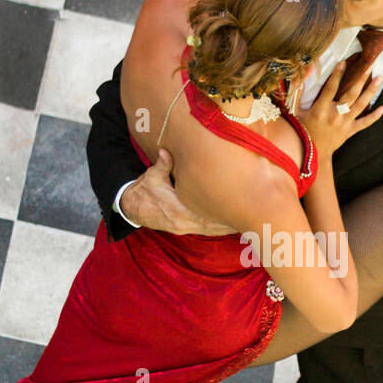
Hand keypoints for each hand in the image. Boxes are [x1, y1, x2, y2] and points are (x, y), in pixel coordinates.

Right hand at [121, 148, 238, 235]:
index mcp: (176, 210)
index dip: (220, 214)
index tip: (236, 209)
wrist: (132, 208)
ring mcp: (183, 228)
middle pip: (211, 226)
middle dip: (230, 223)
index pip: (202, 214)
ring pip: (210, 231)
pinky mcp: (184, 229)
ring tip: (246, 224)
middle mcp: (182, 223)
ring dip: (227, 228)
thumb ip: (164, 164)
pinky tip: (232, 226)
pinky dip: (219, 229)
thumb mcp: (152, 175)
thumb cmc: (144, 190)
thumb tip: (167, 152)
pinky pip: (205, 231)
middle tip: (249, 219)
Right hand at [295, 60, 382, 154]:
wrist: (313, 153)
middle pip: (351, 94)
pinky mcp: (350, 131)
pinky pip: (365, 123)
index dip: (337, 75)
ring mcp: (344, 123)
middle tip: (369, 66)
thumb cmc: (303, 131)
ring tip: (379, 79)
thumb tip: (299, 79)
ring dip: (370, 91)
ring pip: (361, 105)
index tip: (344, 62)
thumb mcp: (297, 113)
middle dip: (360, 79)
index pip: (331, 88)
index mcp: (320, 109)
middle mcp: (335, 115)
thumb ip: (298, 95)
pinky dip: (375, 116)